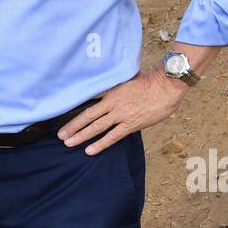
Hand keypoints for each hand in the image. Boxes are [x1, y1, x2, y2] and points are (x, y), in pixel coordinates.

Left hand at [58, 70, 185, 155]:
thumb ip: (117, 82)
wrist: (166, 87)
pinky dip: (100, 144)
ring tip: (68, 143)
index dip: (75, 107)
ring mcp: (121, 115)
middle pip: (88, 115)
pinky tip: (89, 150)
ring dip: (81, 135)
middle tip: (60, 134)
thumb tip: (109, 81)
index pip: (88, 99)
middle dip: (73, 126)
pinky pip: (112, 137)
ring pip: (96, 127)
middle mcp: (112, 103)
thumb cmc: (150, 80)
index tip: (63, 113)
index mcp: (111, 90)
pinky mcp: (131, 125)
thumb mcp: (128, 77)